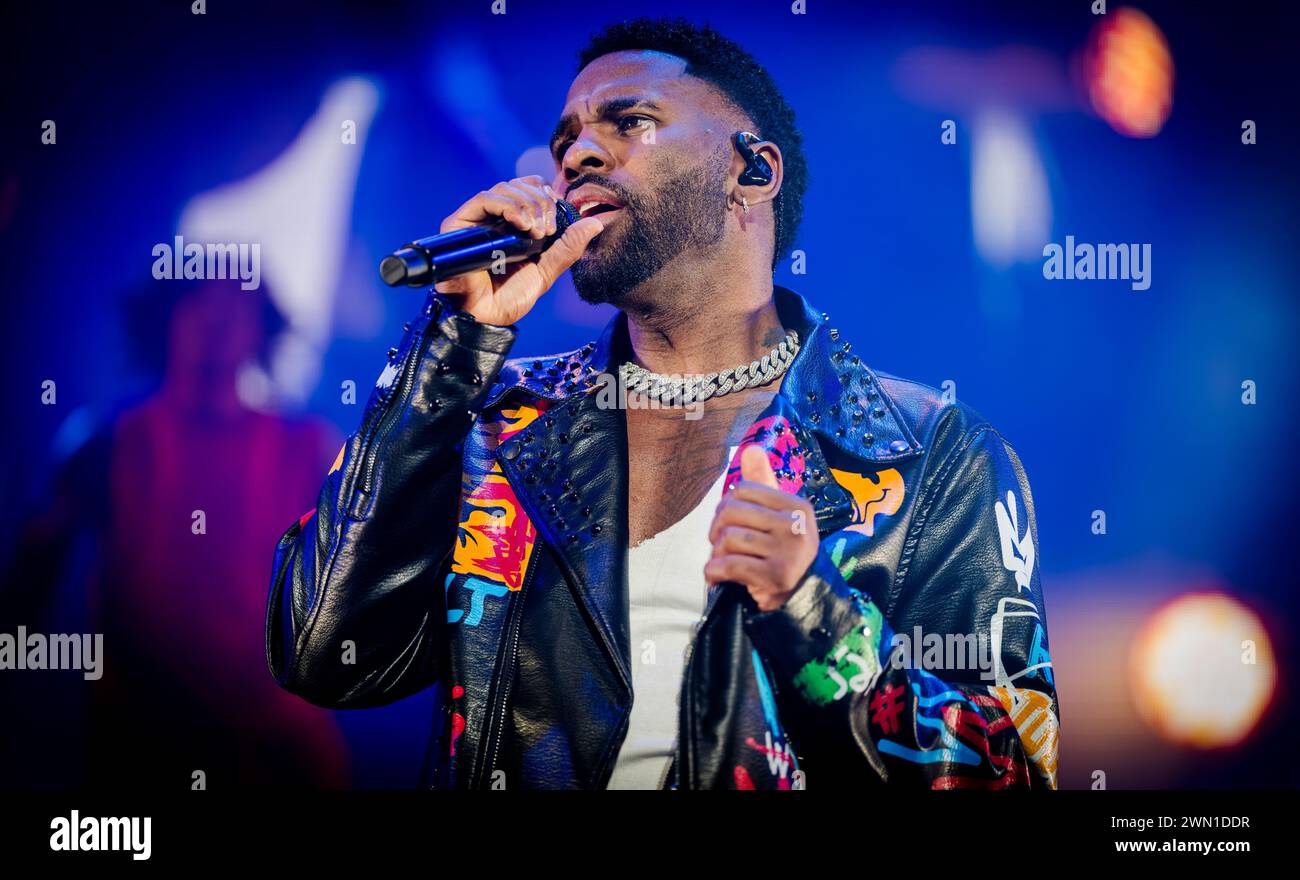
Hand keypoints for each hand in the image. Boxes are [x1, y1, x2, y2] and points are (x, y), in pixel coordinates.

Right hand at [434, 175, 604, 325]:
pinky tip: (523, 225)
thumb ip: (567, 248)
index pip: (530, 188)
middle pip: (520, 185)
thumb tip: (594, 223)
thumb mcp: (546, 271)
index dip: (546, 195)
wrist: (484, 317)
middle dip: (541, 202)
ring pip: (504, 188)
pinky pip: (484, 199)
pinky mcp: (459, 223)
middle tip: (547, 229)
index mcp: (513, 225)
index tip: (557, 216)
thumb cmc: (509, 298)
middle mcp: (494, 218)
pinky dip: (509, 206)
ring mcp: (476, 219)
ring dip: (528, 204)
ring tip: (536, 232)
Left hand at [705, 446, 818, 611]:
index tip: (727, 525)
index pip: (743, 490)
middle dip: (717, 531)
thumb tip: (751, 449)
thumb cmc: (782, 553)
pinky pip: (728, 565)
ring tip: (723, 563)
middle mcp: (796, 526)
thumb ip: (762, 484)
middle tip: (720, 546)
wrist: (801, 598)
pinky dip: (714, 572)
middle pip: (731, 511)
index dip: (726, 506)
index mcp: (797, 506)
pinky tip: (716, 577)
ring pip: (728, 539)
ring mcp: (788, 552)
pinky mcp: (776, 576)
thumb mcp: (778, 516)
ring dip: (717, 554)